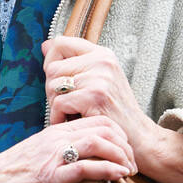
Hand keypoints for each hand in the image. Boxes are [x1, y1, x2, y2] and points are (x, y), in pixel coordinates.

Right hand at [0, 116, 136, 182]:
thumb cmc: (10, 175)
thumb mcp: (38, 156)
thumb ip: (59, 151)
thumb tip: (80, 159)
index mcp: (54, 131)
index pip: (95, 120)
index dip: (117, 132)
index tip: (126, 149)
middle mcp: (56, 138)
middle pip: (103, 127)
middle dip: (125, 143)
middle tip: (133, 161)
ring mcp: (54, 156)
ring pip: (99, 142)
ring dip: (121, 156)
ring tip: (130, 169)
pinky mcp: (51, 176)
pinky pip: (86, 167)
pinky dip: (108, 170)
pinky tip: (118, 176)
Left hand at [42, 35, 182, 182]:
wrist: (138, 138)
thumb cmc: (113, 113)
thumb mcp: (97, 81)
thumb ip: (72, 63)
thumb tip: (45, 45)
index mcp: (102, 54)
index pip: (60, 43)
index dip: (51, 62)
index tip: (59, 81)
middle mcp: (102, 61)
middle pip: (52, 68)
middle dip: (52, 90)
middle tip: (68, 106)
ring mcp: (100, 77)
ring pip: (53, 86)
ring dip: (56, 106)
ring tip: (72, 114)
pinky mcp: (95, 96)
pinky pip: (59, 103)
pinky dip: (59, 118)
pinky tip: (70, 123)